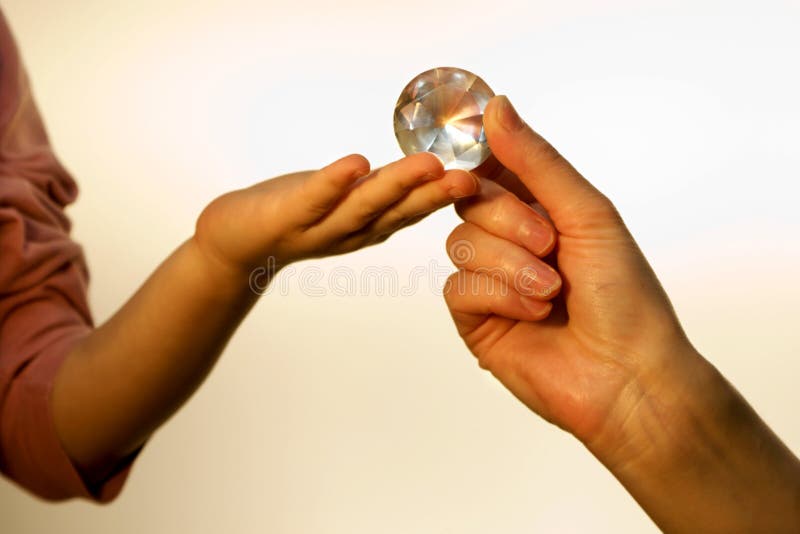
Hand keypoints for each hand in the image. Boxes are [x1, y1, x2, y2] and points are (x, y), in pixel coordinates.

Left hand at [194, 152, 478, 275]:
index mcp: (370, 225)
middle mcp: (352, 231)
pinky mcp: (286, 216)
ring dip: (396, 187)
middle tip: (471, 180)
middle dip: (435, 195)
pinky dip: (334, 182)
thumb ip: (385, 191)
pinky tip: (355, 163)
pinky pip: (314, 198)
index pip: (413, 209)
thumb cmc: (298, 213)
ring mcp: (320, 226)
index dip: (447, 197)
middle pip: (398, 211)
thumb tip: (428, 170)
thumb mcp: (350, 202)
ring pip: (363, 206)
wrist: (236, 240)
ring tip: (427, 166)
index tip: (484, 181)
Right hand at [444, 95, 694, 448]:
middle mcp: (512, 240)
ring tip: (551, 292)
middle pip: (469, 201)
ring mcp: (491, 279)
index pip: (493, 166)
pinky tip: (535, 315)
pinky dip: (499, 297)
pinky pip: (457, 287)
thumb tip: (497, 105)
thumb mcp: (586, 213)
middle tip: (550, 245)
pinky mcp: (475, 318)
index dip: (481, 159)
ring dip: (511, 266)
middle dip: (510, 222)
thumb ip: (536, 162)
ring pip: (459, 243)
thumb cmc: (624, 296)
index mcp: (542, 208)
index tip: (479, 160)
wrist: (627, 376)